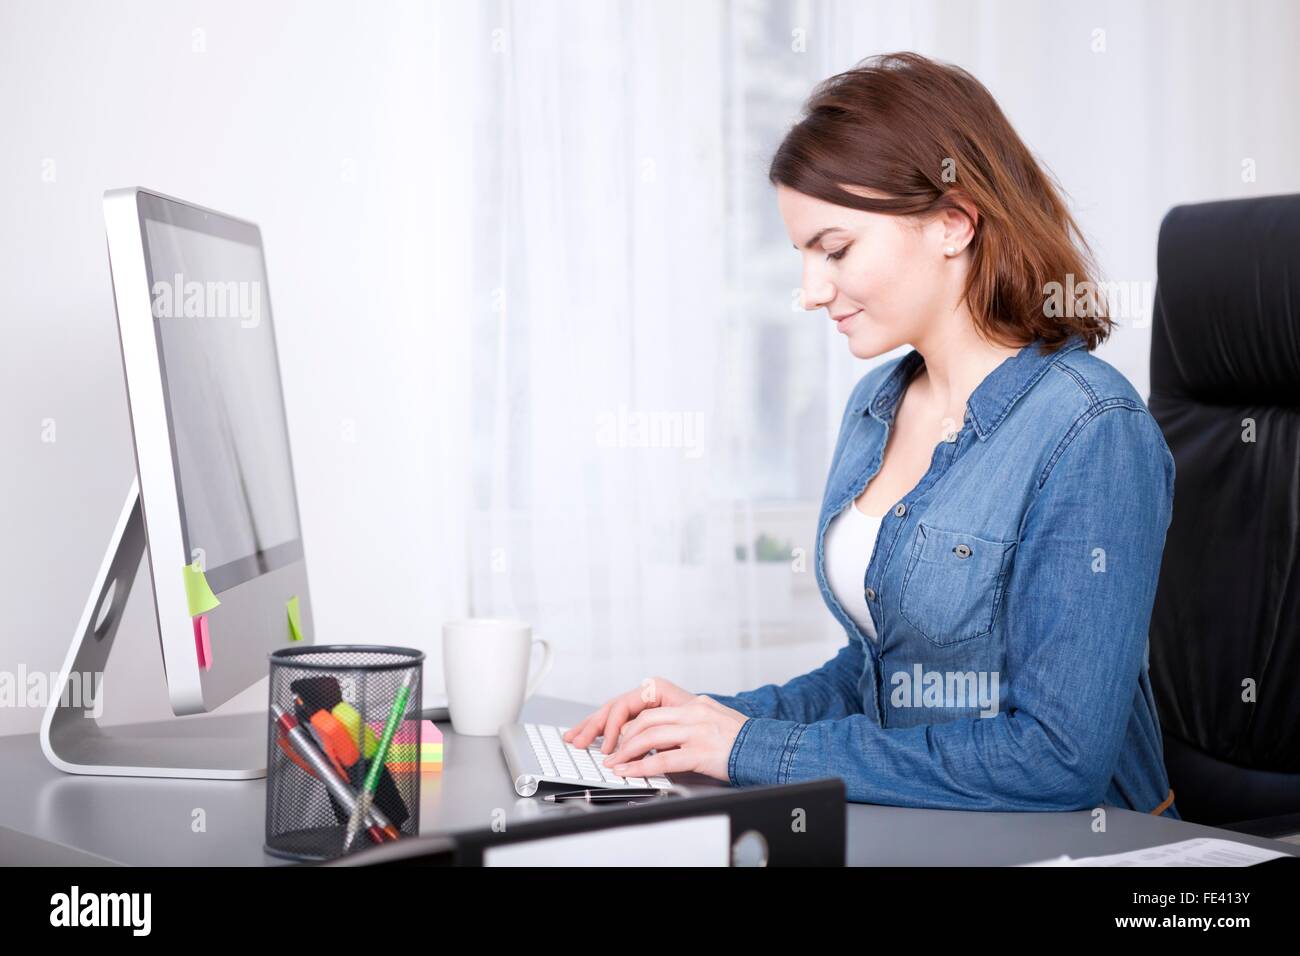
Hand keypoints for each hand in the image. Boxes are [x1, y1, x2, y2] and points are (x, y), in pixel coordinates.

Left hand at [563, 677, 747, 782]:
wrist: (768, 749)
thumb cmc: (742, 742)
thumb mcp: (714, 723)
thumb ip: (689, 725)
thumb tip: (661, 739)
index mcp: (695, 705)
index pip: (652, 709)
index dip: (630, 723)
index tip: (616, 735)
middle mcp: (694, 713)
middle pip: (646, 719)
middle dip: (622, 736)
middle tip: (608, 750)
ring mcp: (697, 731)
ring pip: (650, 736)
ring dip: (627, 751)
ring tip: (614, 763)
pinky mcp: (701, 752)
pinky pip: (663, 758)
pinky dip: (641, 766)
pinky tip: (630, 772)